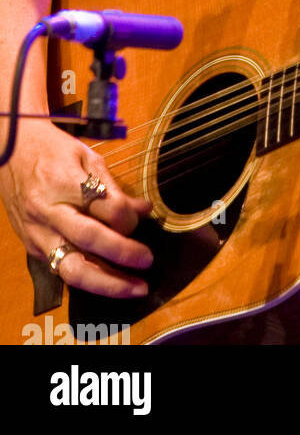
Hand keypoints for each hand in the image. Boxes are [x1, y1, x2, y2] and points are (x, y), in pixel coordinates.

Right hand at [0, 121, 152, 297]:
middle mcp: (48, 212)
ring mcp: (37, 233)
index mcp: (64, 183)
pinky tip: (110, 280)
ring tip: (134, 287)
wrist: (9, 152)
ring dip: (106, 283)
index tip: (141, 218)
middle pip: (88, 242)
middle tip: (147, 261)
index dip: (129, 218)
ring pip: (71, 269)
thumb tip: (144, 210)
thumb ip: (114, 187)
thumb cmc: (52, 150)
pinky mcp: (32, 247)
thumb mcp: (87, 156)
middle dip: (123, 255)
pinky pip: (61, 269)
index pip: (105, 208)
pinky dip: (88, 278)